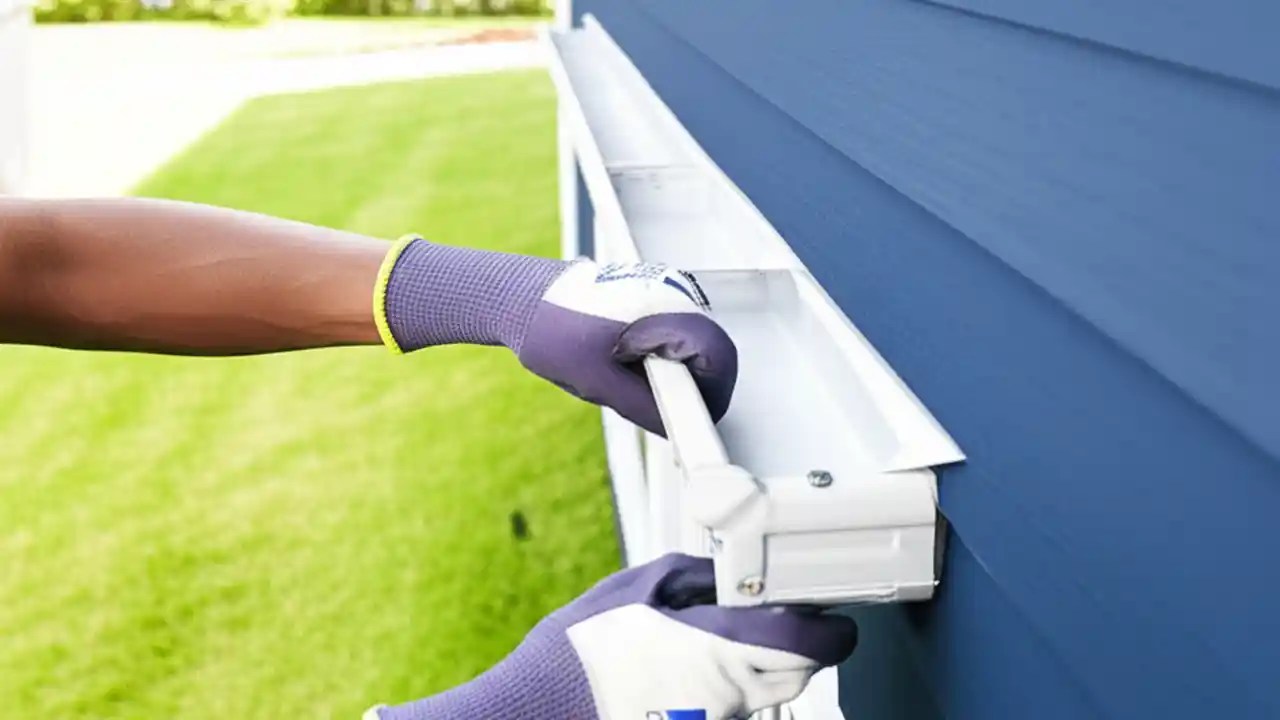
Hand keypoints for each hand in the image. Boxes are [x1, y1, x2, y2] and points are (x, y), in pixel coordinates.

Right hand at [363, 554, 857, 719]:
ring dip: (762, 665)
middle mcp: (728, 694)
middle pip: (797, 672)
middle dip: (799, 644)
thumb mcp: (634, 586)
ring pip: (767, 693)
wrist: (537, 715)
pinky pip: (733, 709)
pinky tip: (690, 667)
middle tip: (775, 616)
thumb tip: (728, 574)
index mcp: (719, 648)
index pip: (811, 643)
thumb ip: (694, 575)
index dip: (830, 627)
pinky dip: (730, 687)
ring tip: (721, 636)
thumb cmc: (578, 654)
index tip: (828, 612)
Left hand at [517, 260, 736, 435]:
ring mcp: (665, 290)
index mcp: (663, 308)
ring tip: (630, 379)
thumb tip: (674, 426)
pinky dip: (664, 355)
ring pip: (695, 343)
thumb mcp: (596, 382)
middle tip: (658, 406)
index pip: (718, 356)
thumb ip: (642, 406)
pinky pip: (677, 332)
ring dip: (677, 370)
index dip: (711, 395)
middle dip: (693, 385)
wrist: (520, 296)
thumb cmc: (548, 328)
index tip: (690, 419)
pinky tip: (627, 362)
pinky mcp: (655, 295)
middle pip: (712, 350)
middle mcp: (672, 292)